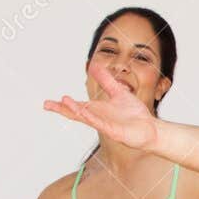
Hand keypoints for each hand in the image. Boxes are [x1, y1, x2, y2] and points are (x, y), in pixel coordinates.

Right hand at [43, 60, 157, 148]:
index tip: (49, 102)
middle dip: (62, 109)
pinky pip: (101, 124)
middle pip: (76, 113)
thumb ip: (106, 80)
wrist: (151, 129)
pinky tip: (83, 113)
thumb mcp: (118, 92)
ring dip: (75, 110)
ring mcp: (105, 126)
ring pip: (87, 118)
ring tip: (63, 102)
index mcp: (98, 110)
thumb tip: (93, 65)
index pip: (77, 106)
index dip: (63, 104)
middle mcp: (99, 118)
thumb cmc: (135, 115)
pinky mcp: (114, 132)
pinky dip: (92, 118)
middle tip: (47, 105)